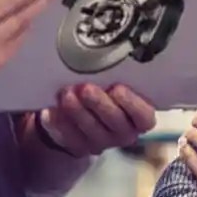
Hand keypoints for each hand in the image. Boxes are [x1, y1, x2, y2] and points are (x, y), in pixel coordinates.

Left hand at [38, 84, 156, 156]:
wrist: (83, 109)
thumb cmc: (106, 87)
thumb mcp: (116, 80)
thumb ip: (117, 74)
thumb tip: (108, 49)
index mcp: (140, 117)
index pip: (144, 116)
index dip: (132, 104)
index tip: (118, 88)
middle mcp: (124, 132)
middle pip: (115, 122)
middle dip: (100, 104)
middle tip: (86, 88)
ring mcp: (102, 142)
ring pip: (91, 130)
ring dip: (78, 111)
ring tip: (67, 93)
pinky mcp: (80, 146)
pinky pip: (70, 137)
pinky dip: (61, 122)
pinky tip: (53, 109)